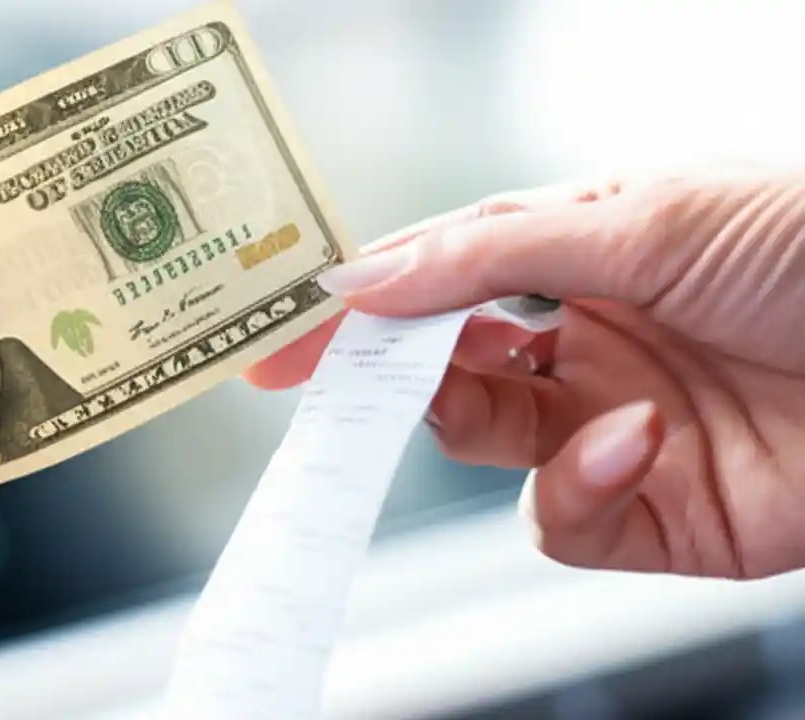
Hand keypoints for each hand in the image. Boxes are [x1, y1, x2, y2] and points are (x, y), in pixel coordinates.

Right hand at [247, 168, 804, 578]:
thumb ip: (489, 253)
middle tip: (335, 383)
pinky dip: (582, 486)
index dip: (359, 303)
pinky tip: (639, 442)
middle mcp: (589, 341)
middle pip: (445, 367)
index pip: (440, 277)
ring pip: (487, 445)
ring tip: (530, 395)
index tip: (283, 333)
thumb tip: (364, 275)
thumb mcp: (643, 217)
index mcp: (583, 254)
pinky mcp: (651, 513)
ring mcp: (612, 426)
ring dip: (488, 422)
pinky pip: (562, 517)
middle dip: (391, 373)